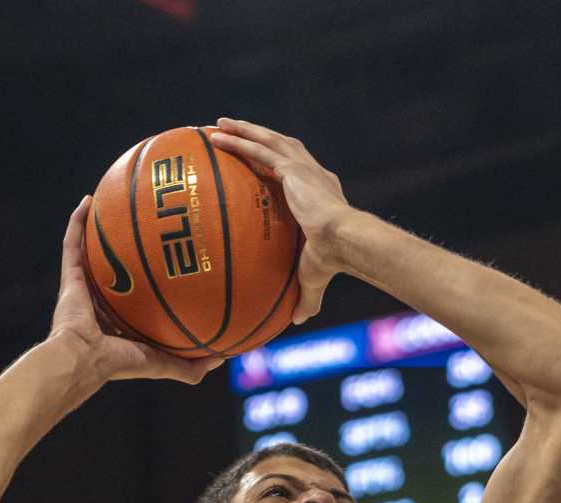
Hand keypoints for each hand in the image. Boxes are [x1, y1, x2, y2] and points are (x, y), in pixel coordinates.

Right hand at [51, 198, 219, 383]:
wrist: (85, 359)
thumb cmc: (121, 364)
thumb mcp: (164, 364)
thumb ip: (192, 367)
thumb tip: (224, 358)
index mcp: (119, 321)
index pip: (137, 298)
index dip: (150, 282)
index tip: (169, 263)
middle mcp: (101, 301)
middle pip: (116, 269)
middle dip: (128, 250)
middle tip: (149, 228)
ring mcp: (83, 287)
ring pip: (91, 252)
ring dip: (99, 230)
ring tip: (113, 204)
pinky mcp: (69, 277)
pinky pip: (72, 243)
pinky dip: (76, 222)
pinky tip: (88, 201)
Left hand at [209, 118, 354, 323]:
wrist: (345, 241)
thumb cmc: (333, 261)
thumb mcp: (313, 278)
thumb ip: (305, 295)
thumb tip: (298, 321)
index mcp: (320, 191)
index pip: (295, 171)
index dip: (278, 163)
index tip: (260, 161)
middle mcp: (312, 172)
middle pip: (279, 145)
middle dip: (256, 136)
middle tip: (231, 132)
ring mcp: (302, 167)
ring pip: (267, 140)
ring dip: (243, 130)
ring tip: (218, 125)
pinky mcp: (292, 168)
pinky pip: (258, 150)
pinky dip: (237, 141)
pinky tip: (214, 136)